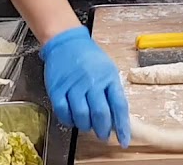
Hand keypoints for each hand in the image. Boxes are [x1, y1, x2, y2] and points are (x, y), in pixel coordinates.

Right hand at [40, 26, 130, 146]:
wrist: (66, 42)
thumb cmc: (89, 57)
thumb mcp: (108, 69)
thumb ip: (112, 92)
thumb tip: (117, 117)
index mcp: (108, 77)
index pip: (119, 106)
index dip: (123, 126)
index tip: (124, 140)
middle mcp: (92, 82)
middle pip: (101, 114)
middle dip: (103, 130)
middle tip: (103, 135)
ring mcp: (74, 86)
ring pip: (82, 116)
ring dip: (86, 126)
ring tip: (88, 126)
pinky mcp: (57, 89)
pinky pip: (63, 112)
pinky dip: (69, 120)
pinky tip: (73, 119)